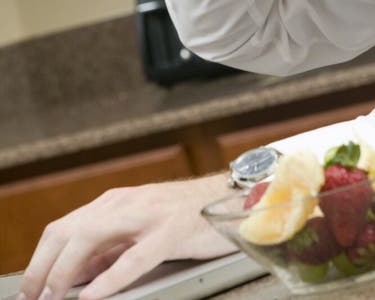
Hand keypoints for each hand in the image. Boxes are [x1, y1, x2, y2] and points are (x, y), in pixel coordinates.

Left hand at [19, 175, 235, 299]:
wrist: (231, 198)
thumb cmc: (186, 217)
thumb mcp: (140, 229)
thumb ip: (108, 250)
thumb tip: (74, 275)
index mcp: (115, 203)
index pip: (63, 228)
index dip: (39, 259)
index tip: (29, 289)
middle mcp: (125, 203)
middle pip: (68, 231)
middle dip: (43, 267)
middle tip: (33, 298)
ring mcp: (148, 215)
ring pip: (91, 238)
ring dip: (64, 271)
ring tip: (52, 297)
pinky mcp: (171, 232)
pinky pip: (133, 258)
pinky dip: (108, 278)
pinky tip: (94, 295)